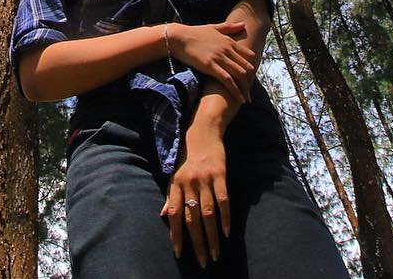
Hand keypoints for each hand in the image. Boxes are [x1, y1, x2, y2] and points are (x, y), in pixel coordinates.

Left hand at [161, 125, 229, 267]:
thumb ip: (171, 195)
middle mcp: (189, 183)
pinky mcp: (220, 174)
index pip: (176, 215)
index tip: (179, 254)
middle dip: (197, 243)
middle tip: (201, 262)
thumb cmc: (187, 154)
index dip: (176, 235)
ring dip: (212, 236)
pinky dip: (225, 218)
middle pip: (193, 219)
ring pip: (209, 214)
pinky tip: (226, 233)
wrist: (203, 129)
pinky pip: (223, 201)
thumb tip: (165, 216)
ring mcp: (205, 179)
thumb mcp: (175, 173)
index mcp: (176, 184)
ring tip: (214, 254)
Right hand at [169, 22, 254, 103]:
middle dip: (250, 81)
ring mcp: (219, 57)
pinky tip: (239, 98)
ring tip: (247, 99)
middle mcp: (227, 50)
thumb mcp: (215, 27)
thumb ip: (230, 27)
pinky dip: (235, 90)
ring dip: (245, 88)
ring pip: (239, 74)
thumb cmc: (195, 33)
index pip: (249, 56)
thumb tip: (244, 24)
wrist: (179, 38)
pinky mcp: (210, 66)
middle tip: (250, 92)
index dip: (253, 67)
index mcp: (229, 41)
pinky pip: (227, 80)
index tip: (252, 78)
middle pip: (246, 67)